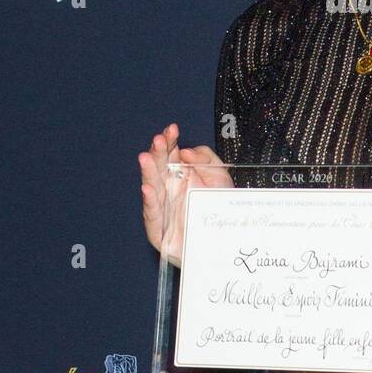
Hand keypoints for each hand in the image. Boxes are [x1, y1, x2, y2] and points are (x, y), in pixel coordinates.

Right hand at [139, 122, 232, 266]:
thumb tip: (185, 152)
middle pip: (159, 168)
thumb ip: (205, 158)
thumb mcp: (220, 177)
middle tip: (158, 140)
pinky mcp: (160, 230)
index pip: (170, 154)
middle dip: (157, 153)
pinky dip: (150, 203)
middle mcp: (169, 190)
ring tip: (145, 157)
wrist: (226, 242)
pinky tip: (147, 189)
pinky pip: (154, 215)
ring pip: (153, 188)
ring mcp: (164, 209)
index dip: (169, 141)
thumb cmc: (220, 209)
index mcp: (181, 176)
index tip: (172, 129)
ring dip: (148, 173)